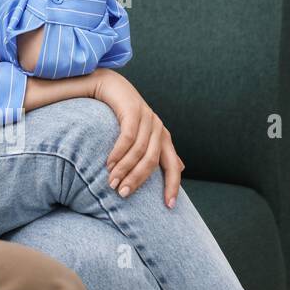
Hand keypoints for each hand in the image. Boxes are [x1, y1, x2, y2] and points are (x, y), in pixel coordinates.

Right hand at [92, 69, 184, 207]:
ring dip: (124, 169)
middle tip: (123, 194)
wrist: (108, 83)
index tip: (169, 206)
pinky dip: (118, 153)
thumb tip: (181, 168)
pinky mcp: (132, 110)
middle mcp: (158, 128)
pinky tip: (109, 164)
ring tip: (111, 182)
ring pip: (139, 152)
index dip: (173, 186)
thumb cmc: (122, 112)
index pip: (174, 166)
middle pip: (153, 161)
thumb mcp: (142, 133)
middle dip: (138, 180)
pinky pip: (128, 137)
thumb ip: (158, 149)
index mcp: (163, 137)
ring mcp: (147, 118)